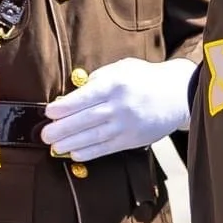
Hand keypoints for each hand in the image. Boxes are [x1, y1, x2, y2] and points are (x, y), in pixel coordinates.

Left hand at [42, 57, 195, 160]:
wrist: (177, 95)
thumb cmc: (144, 79)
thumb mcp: (121, 68)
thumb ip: (98, 78)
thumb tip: (75, 93)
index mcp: (115, 84)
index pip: (85, 97)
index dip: (64, 106)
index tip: (49, 112)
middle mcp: (120, 105)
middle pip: (86, 119)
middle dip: (62, 128)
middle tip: (45, 134)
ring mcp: (127, 125)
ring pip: (94, 136)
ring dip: (71, 143)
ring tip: (55, 147)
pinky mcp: (132, 139)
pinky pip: (107, 148)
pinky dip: (89, 152)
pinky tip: (74, 154)